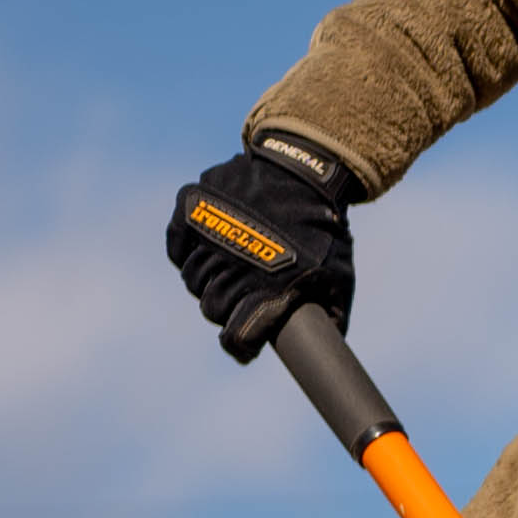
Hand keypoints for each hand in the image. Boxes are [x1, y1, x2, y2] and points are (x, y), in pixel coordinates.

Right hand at [164, 140, 353, 360]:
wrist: (305, 168)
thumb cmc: (325, 229)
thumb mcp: (340, 275)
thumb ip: (333, 314)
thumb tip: (328, 349)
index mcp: (269, 285)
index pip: (238, 334)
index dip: (239, 344)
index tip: (243, 347)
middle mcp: (233, 261)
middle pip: (211, 307)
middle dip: (225, 311)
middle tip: (240, 301)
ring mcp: (209, 232)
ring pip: (192, 279)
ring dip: (207, 282)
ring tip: (228, 273)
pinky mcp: (190, 207)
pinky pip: (177, 247)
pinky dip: (187, 254)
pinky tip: (206, 254)